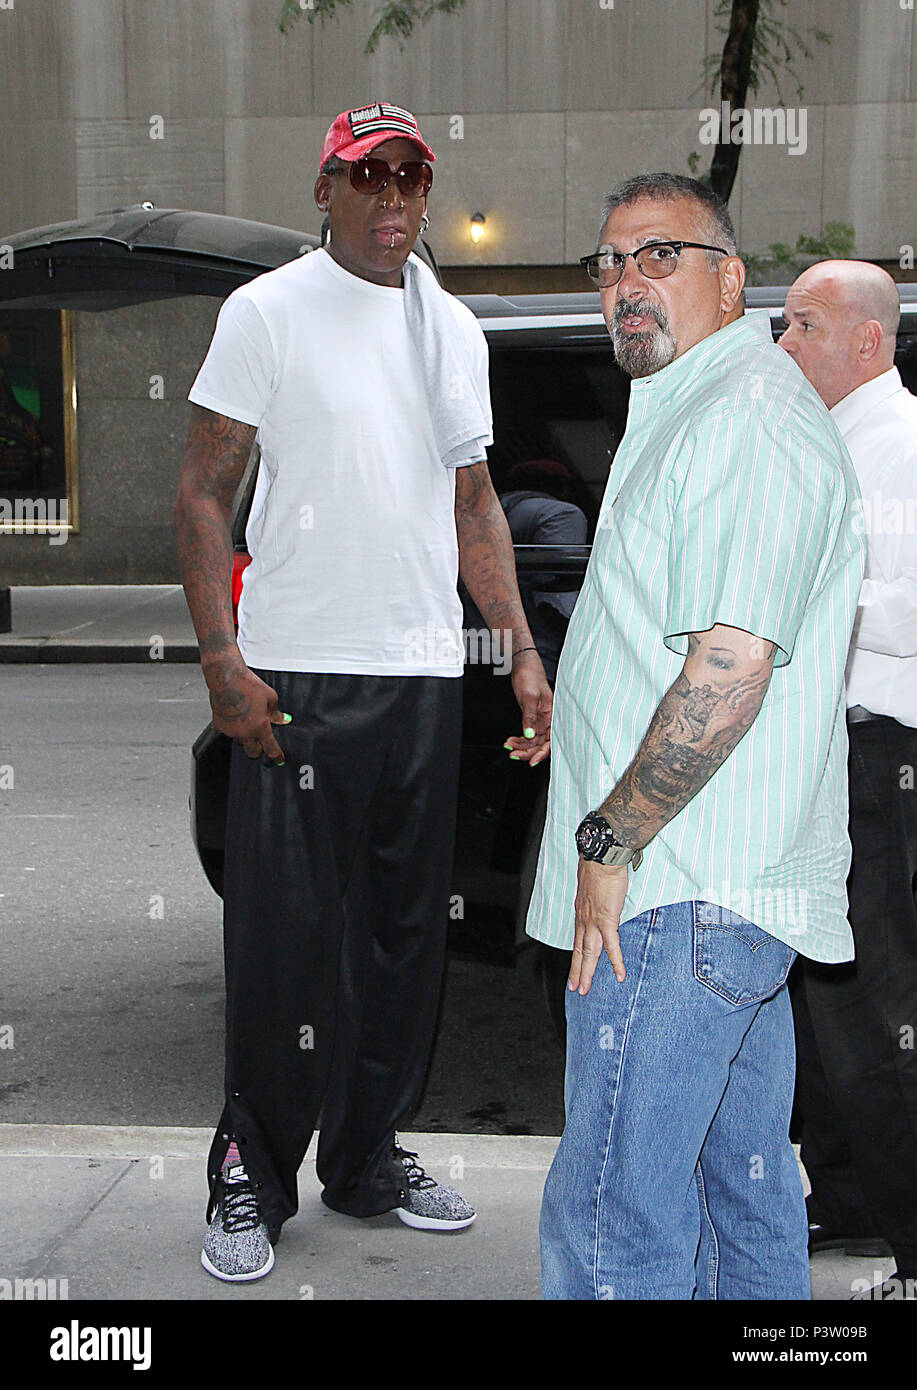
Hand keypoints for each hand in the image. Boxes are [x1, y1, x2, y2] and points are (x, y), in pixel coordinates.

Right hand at [203, 652, 290, 763]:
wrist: (226, 678)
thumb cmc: (246, 685)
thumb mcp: (270, 697)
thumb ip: (276, 712)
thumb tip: (282, 719)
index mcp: (259, 727)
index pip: (270, 749)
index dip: (276, 756)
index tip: (279, 760)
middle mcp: (244, 732)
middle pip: (253, 752)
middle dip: (258, 750)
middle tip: (261, 741)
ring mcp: (230, 730)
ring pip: (240, 741)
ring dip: (245, 736)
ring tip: (247, 720)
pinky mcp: (219, 725)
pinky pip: (229, 732)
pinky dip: (234, 727)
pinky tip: (236, 715)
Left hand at [504, 650, 552, 766]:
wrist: (523, 664)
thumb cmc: (530, 676)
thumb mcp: (529, 697)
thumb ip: (529, 717)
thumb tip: (529, 735)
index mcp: (553, 714)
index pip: (550, 740)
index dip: (542, 752)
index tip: (531, 761)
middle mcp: (548, 719)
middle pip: (540, 743)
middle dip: (527, 751)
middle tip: (514, 754)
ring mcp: (540, 719)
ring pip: (532, 740)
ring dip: (521, 746)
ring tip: (509, 747)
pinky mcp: (532, 717)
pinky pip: (527, 733)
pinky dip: (519, 739)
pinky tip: (510, 740)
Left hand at [569, 857, 629, 993]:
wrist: (601, 859)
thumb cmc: (599, 868)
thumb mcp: (593, 887)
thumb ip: (596, 898)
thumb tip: (600, 899)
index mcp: (581, 913)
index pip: (577, 940)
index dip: (576, 956)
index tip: (574, 968)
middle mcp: (584, 920)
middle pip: (580, 951)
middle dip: (577, 971)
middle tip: (575, 988)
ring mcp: (594, 922)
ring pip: (590, 954)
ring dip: (587, 973)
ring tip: (584, 990)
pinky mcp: (607, 920)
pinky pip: (612, 946)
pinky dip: (616, 962)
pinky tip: (619, 976)